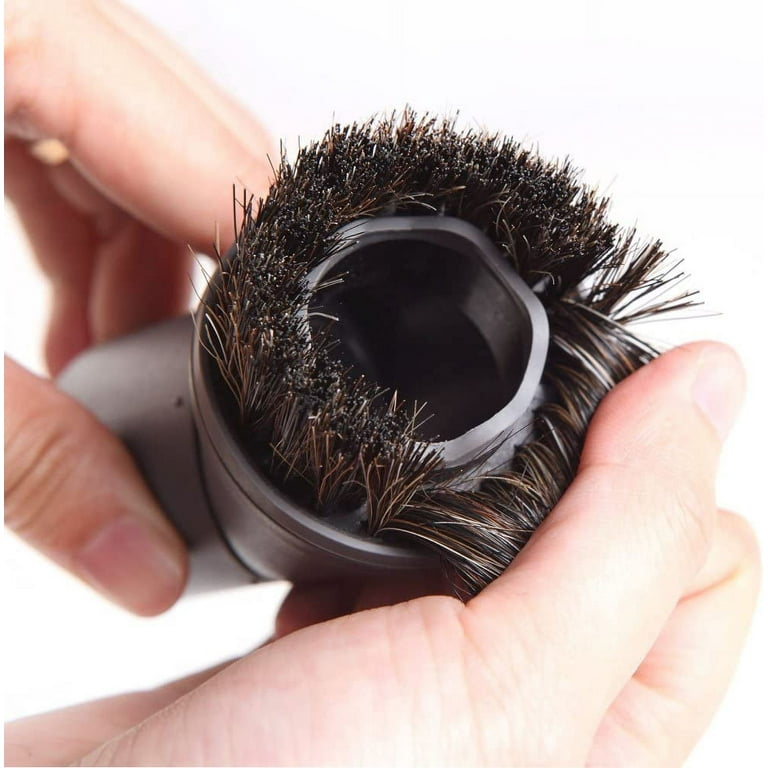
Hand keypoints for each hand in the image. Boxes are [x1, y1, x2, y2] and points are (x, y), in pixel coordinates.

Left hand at [4, 0, 271, 614]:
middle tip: (185, 391)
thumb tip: (139, 557)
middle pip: (189, 150)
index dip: (265, 272)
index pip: (214, 153)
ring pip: (135, 153)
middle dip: (200, 285)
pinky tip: (63, 324)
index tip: (284, 367)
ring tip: (104, 372)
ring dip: (136, 273)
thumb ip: (19, 456)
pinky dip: (83, 240)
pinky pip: (73, 145)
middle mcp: (24, 2)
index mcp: (16, 16)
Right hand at [6, 343, 758, 765]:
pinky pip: (404, 540)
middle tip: (542, 384)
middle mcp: (528, 701)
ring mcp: (428, 663)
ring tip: (467, 419)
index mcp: (603, 729)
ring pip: (500, 527)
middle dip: (583, 452)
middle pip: (606, 537)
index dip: (676, 460)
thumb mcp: (513, 688)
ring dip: (490, 466)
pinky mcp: (344, 632)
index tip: (625, 383)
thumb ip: (629, 536)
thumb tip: (710, 386)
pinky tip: (382, 478)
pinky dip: (401, 497)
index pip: (705, 561)